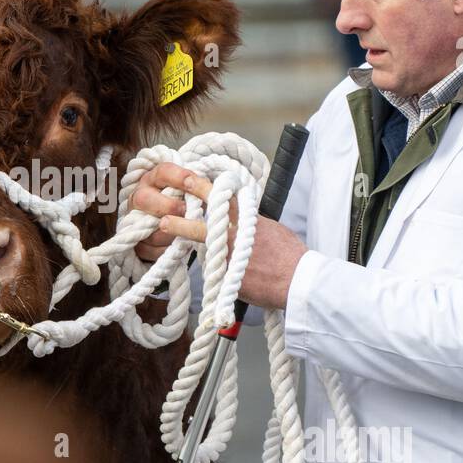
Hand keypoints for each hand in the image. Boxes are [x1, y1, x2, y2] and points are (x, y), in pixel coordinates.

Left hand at [131, 161, 307, 309]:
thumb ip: (252, 222)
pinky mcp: (229, 277)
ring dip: (191, 240)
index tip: (187, 181)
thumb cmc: (291, 254)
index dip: (202, 189)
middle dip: (182, 221)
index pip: (223, 199)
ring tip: (165, 228)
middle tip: (164, 219)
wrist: (298, 281)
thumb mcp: (272, 229)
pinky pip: (215, 271)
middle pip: (204, 224)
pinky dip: (216, 270)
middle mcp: (236, 236)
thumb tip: (242, 221)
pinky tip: (213, 270)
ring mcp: (230, 257)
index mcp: (248, 220)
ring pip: (205, 248)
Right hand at [131, 162, 222, 261]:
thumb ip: (197, 190)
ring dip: (170, 232)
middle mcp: (140, 196)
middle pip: (144, 198)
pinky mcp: (136, 242)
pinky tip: (180, 246)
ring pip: (147, 227)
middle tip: (186, 211)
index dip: (179, 177)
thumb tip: (214, 193)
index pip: (163, 172)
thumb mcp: (188, 191)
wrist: (163, 223)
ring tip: (187, 233)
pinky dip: (166, 248)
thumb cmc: (182, 202)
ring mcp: (134, 220)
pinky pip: (148, 248)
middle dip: (168, 206)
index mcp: (154, 179)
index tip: (193, 183)